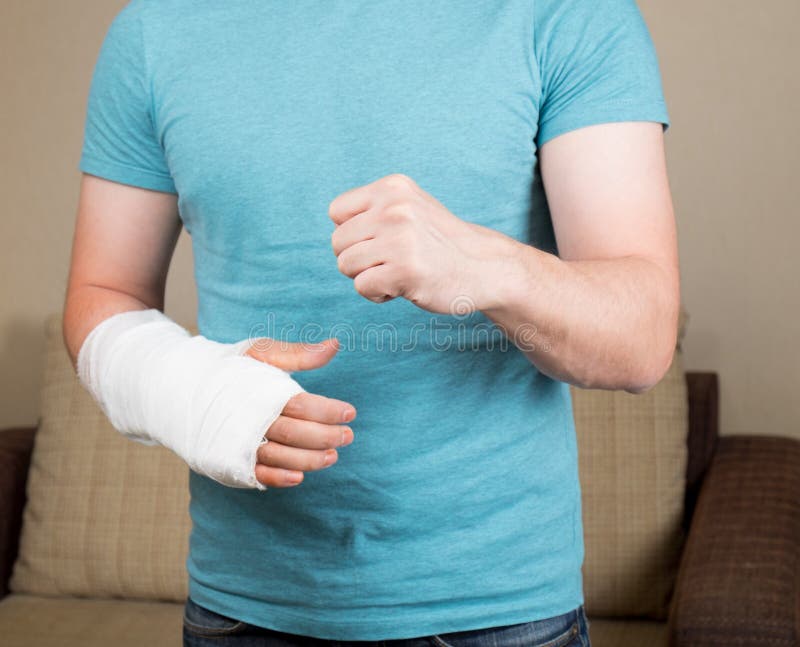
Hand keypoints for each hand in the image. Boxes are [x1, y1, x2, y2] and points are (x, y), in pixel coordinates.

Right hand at [244, 338, 356, 487]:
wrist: (184, 387)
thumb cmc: (232, 369)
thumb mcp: (262, 354)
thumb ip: (298, 354)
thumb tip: (334, 345)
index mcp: (260, 392)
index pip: (300, 405)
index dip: (327, 410)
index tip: (350, 412)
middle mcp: (250, 420)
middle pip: (294, 433)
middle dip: (325, 436)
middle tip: (348, 436)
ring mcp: (240, 443)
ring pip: (279, 456)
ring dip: (309, 459)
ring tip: (333, 456)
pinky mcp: (232, 460)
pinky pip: (256, 474)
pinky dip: (278, 478)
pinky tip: (299, 477)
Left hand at [329, 173, 510, 313]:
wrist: (485, 267)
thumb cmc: (440, 244)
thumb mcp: (409, 208)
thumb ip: (373, 210)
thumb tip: (336, 229)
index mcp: (393, 188)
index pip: (336, 212)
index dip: (351, 233)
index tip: (378, 241)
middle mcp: (395, 208)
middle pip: (337, 242)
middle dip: (357, 258)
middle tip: (389, 262)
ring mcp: (400, 239)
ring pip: (346, 265)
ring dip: (367, 277)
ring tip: (396, 273)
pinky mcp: (404, 270)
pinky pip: (362, 287)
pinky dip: (377, 294)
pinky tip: (401, 287)